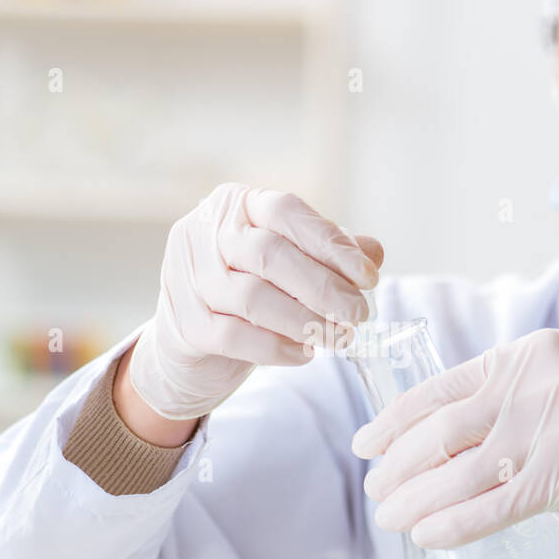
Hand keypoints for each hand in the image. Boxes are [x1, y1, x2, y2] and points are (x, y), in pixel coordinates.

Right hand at [129, 183, 382, 419]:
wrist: (190, 339)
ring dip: (304, 321)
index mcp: (235, 204)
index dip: (331, 243)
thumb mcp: (289, 262)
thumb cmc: (248, 287)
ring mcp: (188, 278)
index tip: (369, 276)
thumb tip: (373, 252)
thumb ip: (327, 253)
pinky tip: (304, 353)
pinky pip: (236, 337)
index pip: (286, 212)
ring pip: (253, 298)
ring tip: (337, 337)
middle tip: (358, 314)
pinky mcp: (185, 324)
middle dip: (323, 287)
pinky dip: (277, 348)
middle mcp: (204, 232)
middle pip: (269, 254)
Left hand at [350, 328, 558, 547]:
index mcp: (523, 355)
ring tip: (390, 519)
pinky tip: (426, 536)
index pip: (438, 388)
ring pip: (460, 472)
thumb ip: (495, 408)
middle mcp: (535, 382)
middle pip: (441, 430)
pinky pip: (493, 505)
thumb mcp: (549, 394)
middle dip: (398, 467)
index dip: (393, 421)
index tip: (365, 446)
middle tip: (376, 492)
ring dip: (414, 500)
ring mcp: (552, 427)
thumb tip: (420, 452)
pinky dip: (453, 524)